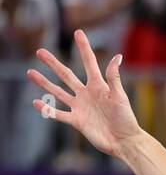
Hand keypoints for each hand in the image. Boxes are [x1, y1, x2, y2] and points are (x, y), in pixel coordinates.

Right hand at [27, 29, 143, 157]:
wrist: (125, 142)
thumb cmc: (126, 119)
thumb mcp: (120, 96)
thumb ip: (114, 77)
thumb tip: (117, 56)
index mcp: (99, 86)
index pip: (89, 63)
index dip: (84, 48)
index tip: (78, 32)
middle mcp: (87, 94)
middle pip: (66, 75)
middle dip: (53, 63)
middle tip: (39, 51)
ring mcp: (80, 107)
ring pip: (58, 92)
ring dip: (44, 83)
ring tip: (30, 72)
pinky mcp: (76, 121)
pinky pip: (58, 114)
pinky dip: (47, 109)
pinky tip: (35, 102)